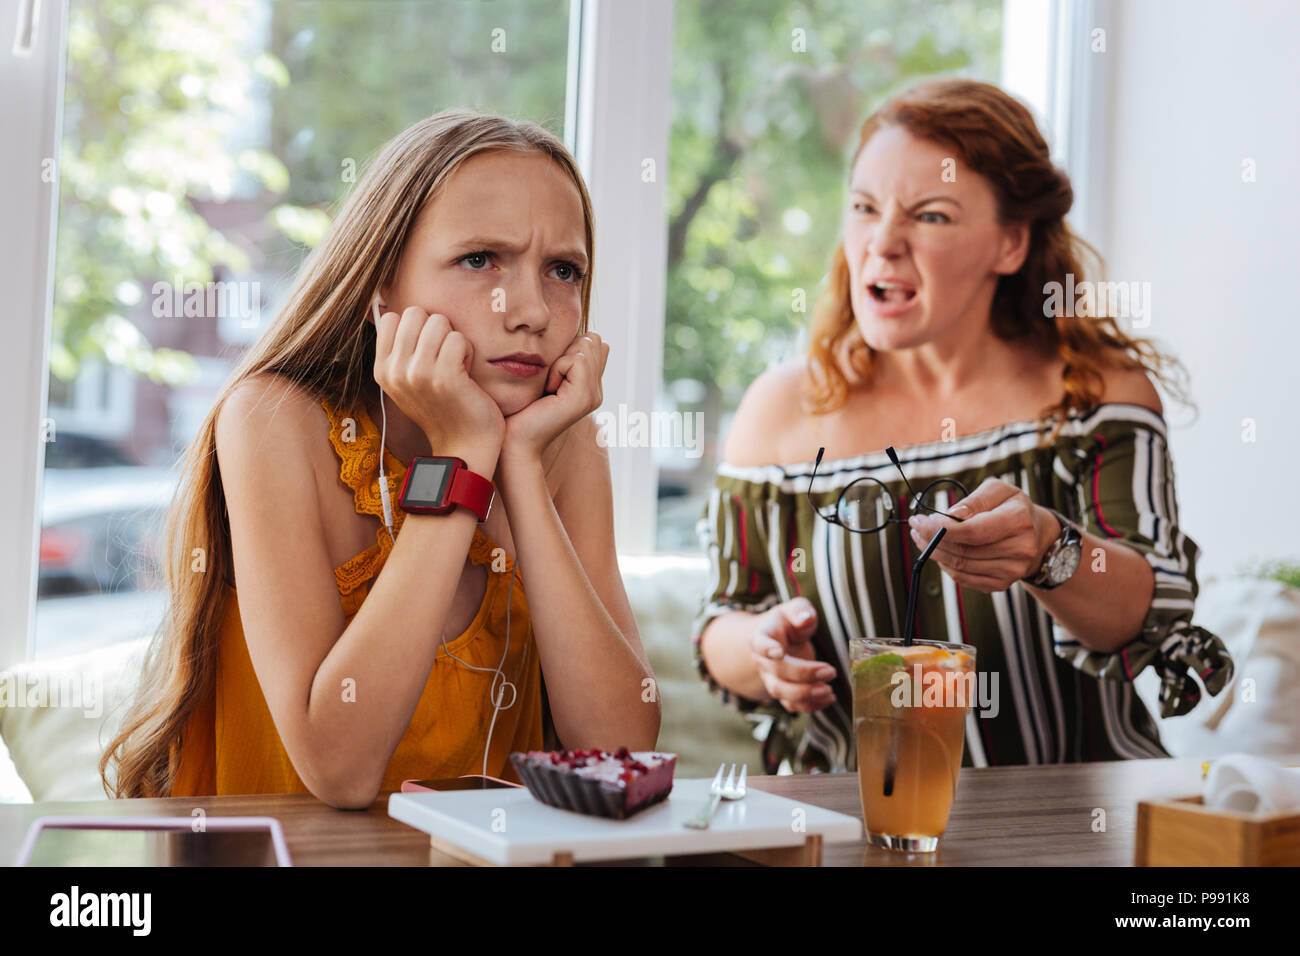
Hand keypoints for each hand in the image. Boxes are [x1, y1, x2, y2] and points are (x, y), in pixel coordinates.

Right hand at [373, 305, 504, 455]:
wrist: (464, 445)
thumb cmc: (443, 408)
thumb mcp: (409, 381)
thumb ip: (399, 349)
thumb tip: (384, 302)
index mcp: (382, 370)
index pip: (393, 317)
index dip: (417, 327)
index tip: (427, 352)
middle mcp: (396, 371)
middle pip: (416, 313)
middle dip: (437, 329)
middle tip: (445, 357)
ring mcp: (418, 373)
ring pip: (439, 321)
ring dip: (454, 340)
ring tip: (456, 365)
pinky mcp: (445, 376)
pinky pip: (458, 338)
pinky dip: (468, 351)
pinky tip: (466, 372)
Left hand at [501, 332, 608, 464]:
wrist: (514, 440)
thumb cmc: (520, 408)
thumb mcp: (543, 375)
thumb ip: (562, 357)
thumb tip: (579, 334)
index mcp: (590, 384)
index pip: (593, 342)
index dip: (568, 347)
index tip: (550, 373)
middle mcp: (596, 390)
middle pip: (592, 341)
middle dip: (566, 350)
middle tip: (549, 379)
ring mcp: (593, 395)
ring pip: (586, 347)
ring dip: (560, 360)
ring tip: (548, 385)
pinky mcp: (583, 398)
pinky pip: (577, 361)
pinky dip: (557, 369)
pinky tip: (548, 389)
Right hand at [748, 597, 836, 712]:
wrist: (779, 640)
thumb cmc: (788, 622)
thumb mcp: (795, 609)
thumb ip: (800, 611)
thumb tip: (806, 618)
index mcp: (762, 637)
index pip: (760, 644)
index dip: (767, 649)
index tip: (778, 652)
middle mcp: (763, 661)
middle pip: (776, 673)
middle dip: (804, 675)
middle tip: (830, 671)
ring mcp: (771, 679)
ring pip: (781, 693)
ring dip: (806, 695)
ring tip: (829, 691)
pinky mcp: (783, 692)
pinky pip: (792, 705)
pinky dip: (810, 705)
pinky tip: (829, 698)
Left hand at [907, 477, 1059, 591]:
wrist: (1036, 533)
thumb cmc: (1011, 507)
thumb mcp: (998, 490)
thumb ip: (975, 500)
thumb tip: (951, 516)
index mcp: (1019, 521)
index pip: (973, 531)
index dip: (942, 529)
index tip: (922, 520)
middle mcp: (1020, 549)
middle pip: (963, 550)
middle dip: (931, 538)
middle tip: (916, 526)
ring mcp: (1012, 571)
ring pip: (959, 566)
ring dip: (934, 552)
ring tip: (921, 537)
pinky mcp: (1001, 584)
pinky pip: (963, 578)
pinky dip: (945, 564)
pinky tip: (938, 551)